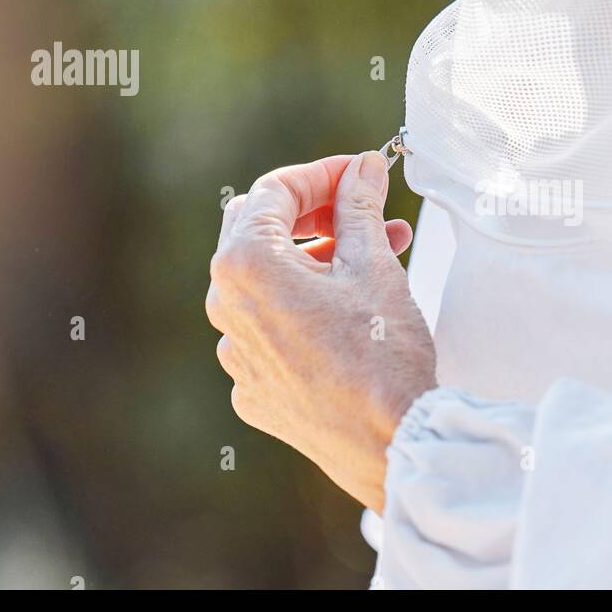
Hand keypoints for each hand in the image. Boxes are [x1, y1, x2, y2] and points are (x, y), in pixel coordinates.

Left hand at [205, 151, 436, 513]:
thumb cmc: (380, 355)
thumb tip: (361, 170)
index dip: (323, 175)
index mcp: (245, 265)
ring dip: (314, 261)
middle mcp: (224, 306)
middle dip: (313, 214)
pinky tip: (349, 313)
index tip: (359, 173)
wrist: (386, 441)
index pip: (275, 191)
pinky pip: (269, 330)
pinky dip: (303, 309)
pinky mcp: (252, 386)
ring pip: (265, 282)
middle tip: (362, 211)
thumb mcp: (373, 265)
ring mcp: (234, 352)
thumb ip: (359, 206)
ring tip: (375, 257)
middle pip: (258, 231)